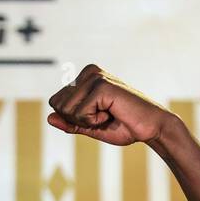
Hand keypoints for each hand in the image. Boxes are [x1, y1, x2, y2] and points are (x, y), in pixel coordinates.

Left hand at [48, 65, 169, 146]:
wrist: (150, 128)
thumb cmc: (123, 126)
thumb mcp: (91, 127)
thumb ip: (70, 123)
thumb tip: (48, 118)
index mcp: (85, 78)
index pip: (55, 103)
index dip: (72, 119)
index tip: (96, 116)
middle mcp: (89, 72)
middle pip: (57, 105)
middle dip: (77, 120)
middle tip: (102, 116)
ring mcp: (95, 77)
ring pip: (66, 110)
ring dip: (86, 121)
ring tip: (109, 113)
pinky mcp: (102, 86)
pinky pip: (79, 114)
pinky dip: (94, 121)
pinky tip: (112, 113)